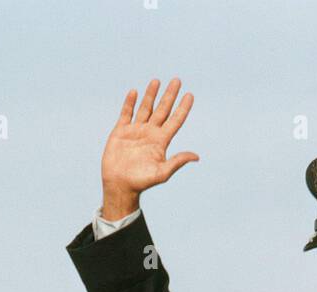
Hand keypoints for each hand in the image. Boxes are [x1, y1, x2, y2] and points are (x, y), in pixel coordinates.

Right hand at [100, 77, 198, 217]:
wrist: (120, 185)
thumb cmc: (142, 182)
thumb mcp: (162, 173)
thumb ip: (177, 162)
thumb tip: (196, 156)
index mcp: (161, 141)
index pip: (175, 120)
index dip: (183, 108)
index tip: (190, 94)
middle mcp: (150, 133)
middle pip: (162, 110)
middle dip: (169, 95)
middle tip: (177, 80)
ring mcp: (135, 131)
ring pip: (145, 108)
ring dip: (151, 94)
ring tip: (157, 81)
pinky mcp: (121, 131)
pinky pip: (126, 113)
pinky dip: (130, 102)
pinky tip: (134, 92)